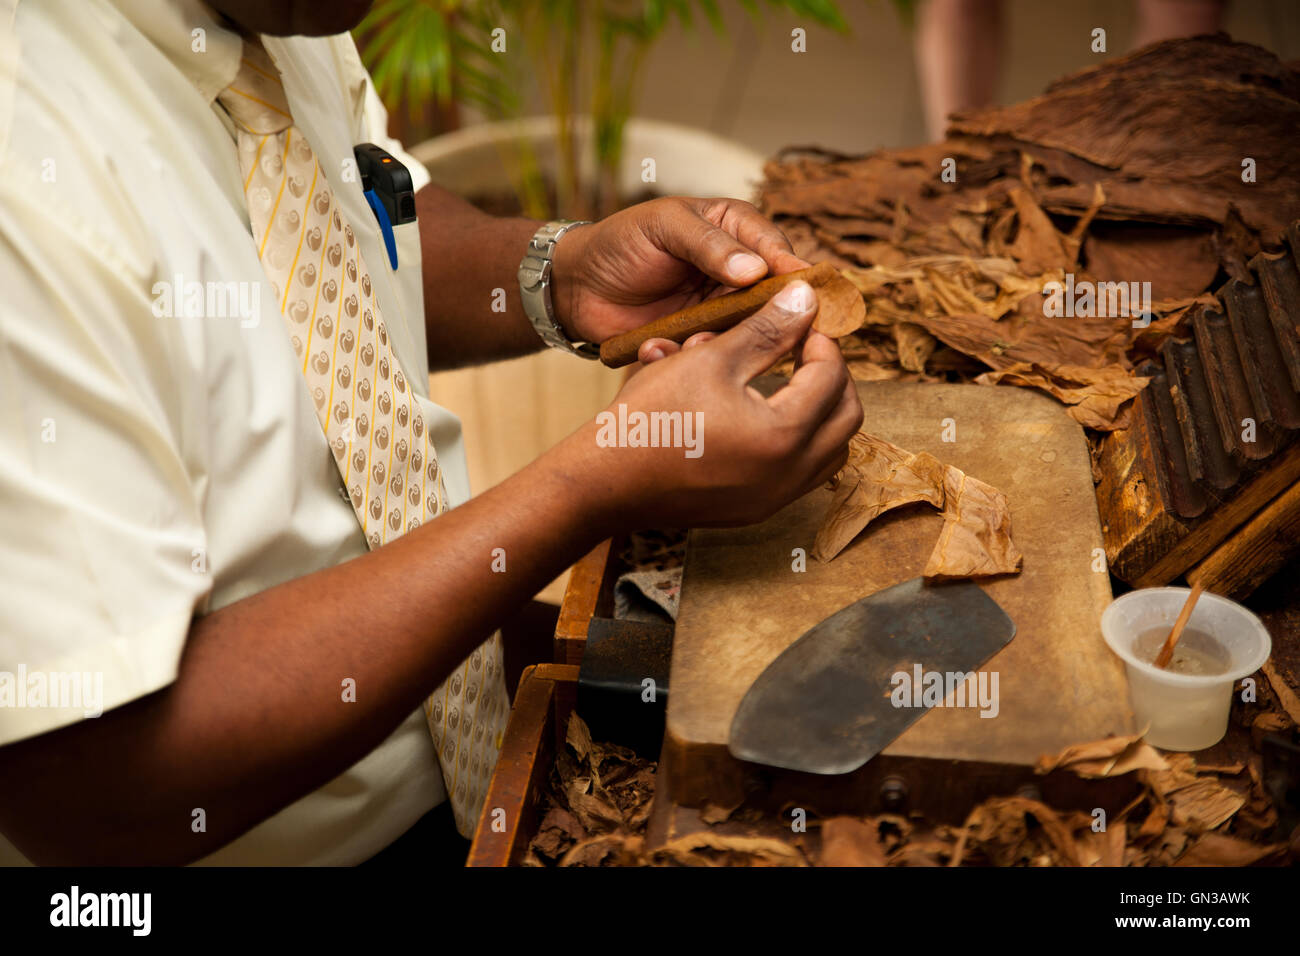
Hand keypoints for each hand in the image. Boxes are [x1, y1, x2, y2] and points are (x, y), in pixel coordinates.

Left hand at [549, 196, 808, 345]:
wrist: (579, 287)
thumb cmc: (621, 243)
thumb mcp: (664, 228)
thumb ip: (708, 245)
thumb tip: (757, 269)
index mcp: (737, 231)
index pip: (777, 250)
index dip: (793, 273)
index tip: (804, 295)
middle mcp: (739, 273)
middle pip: (774, 298)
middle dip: (766, 317)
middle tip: (763, 332)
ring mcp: (722, 310)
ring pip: (749, 332)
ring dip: (728, 340)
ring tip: (696, 339)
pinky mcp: (702, 341)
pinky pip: (715, 354)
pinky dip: (697, 356)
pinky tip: (668, 349)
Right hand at [556, 279, 863, 531]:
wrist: (604, 481)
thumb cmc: (651, 416)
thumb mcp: (711, 359)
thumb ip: (767, 329)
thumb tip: (807, 298)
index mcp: (783, 435)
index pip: (832, 377)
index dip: (821, 340)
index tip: (801, 322)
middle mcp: (789, 476)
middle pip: (847, 418)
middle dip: (833, 377)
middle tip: (805, 349)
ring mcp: (773, 500)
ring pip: (830, 451)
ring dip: (822, 413)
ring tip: (791, 381)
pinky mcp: (754, 511)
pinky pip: (800, 475)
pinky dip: (798, 442)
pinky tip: (765, 415)